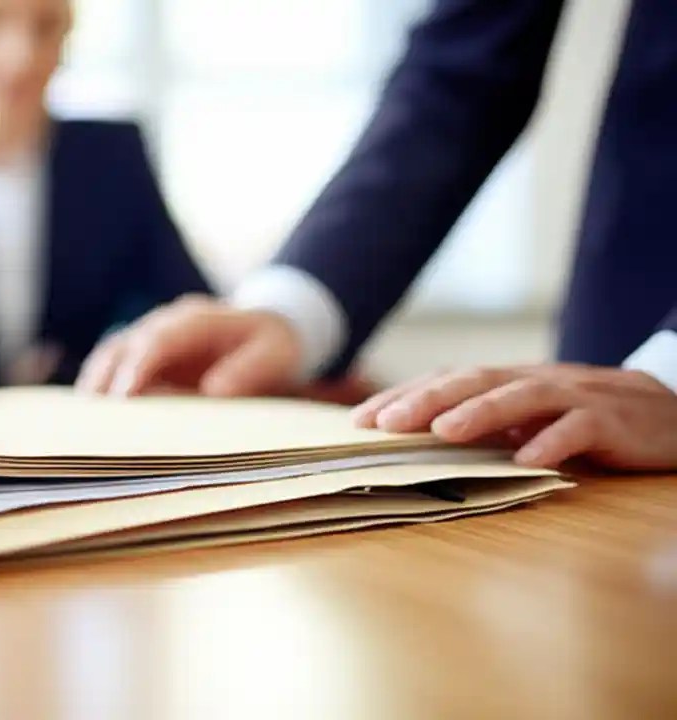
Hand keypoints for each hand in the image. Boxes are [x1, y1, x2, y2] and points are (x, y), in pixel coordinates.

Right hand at [75, 294, 304, 396]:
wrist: (268, 330)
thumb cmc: (272, 345)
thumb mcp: (276, 353)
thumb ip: (249, 369)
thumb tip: (213, 390)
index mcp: (196, 318)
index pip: (158, 339)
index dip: (138, 366)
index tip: (123, 395)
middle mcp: (165, 322)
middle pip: (123, 345)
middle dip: (105, 378)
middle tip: (93, 417)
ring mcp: (150, 335)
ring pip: (110, 354)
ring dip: (95, 383)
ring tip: (84, 421)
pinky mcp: (143, 354)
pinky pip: (112, 366)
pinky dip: (99, 387)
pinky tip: (91, 417)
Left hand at [351, 363, 676, 470]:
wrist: (672, 413)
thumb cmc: (586, 418)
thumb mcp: (528, 419)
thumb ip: (484, 425)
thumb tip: (419, 442)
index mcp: (508, 381)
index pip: (446, 381)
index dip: (403, 397)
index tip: (359, 421)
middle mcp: (534, 381)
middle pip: (474, 382)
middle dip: (425, 401)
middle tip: (385, 424)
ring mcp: (573, 397)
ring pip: (520, 396)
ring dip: (478, 413)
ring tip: (442, 432)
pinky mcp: (610, 421)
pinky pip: (578, 429)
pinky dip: (552, 441)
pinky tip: (527, 458)